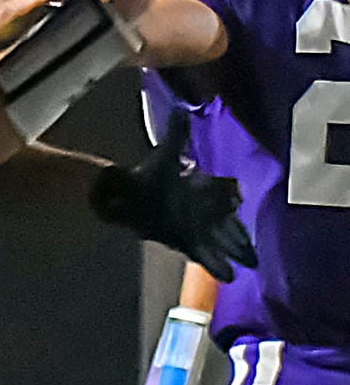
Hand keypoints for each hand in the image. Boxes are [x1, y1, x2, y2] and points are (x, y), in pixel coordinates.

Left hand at [90, 120, 254, 281]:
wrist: (127, 199)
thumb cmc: (148, 178)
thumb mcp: (164, 157)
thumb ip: (176, 135)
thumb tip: (182, 108)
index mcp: (206, 189)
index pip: (226, 191)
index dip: (227, 193)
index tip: (233, 195)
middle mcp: (208, 211)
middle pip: (231, 223)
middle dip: (241, 233)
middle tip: (257, 246)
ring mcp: (201, 229)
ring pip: (224, 242)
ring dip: (236, 251)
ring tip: (252, 264)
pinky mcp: (189, 244)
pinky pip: (207, 256)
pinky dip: (217, 265)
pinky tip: (230, 276)